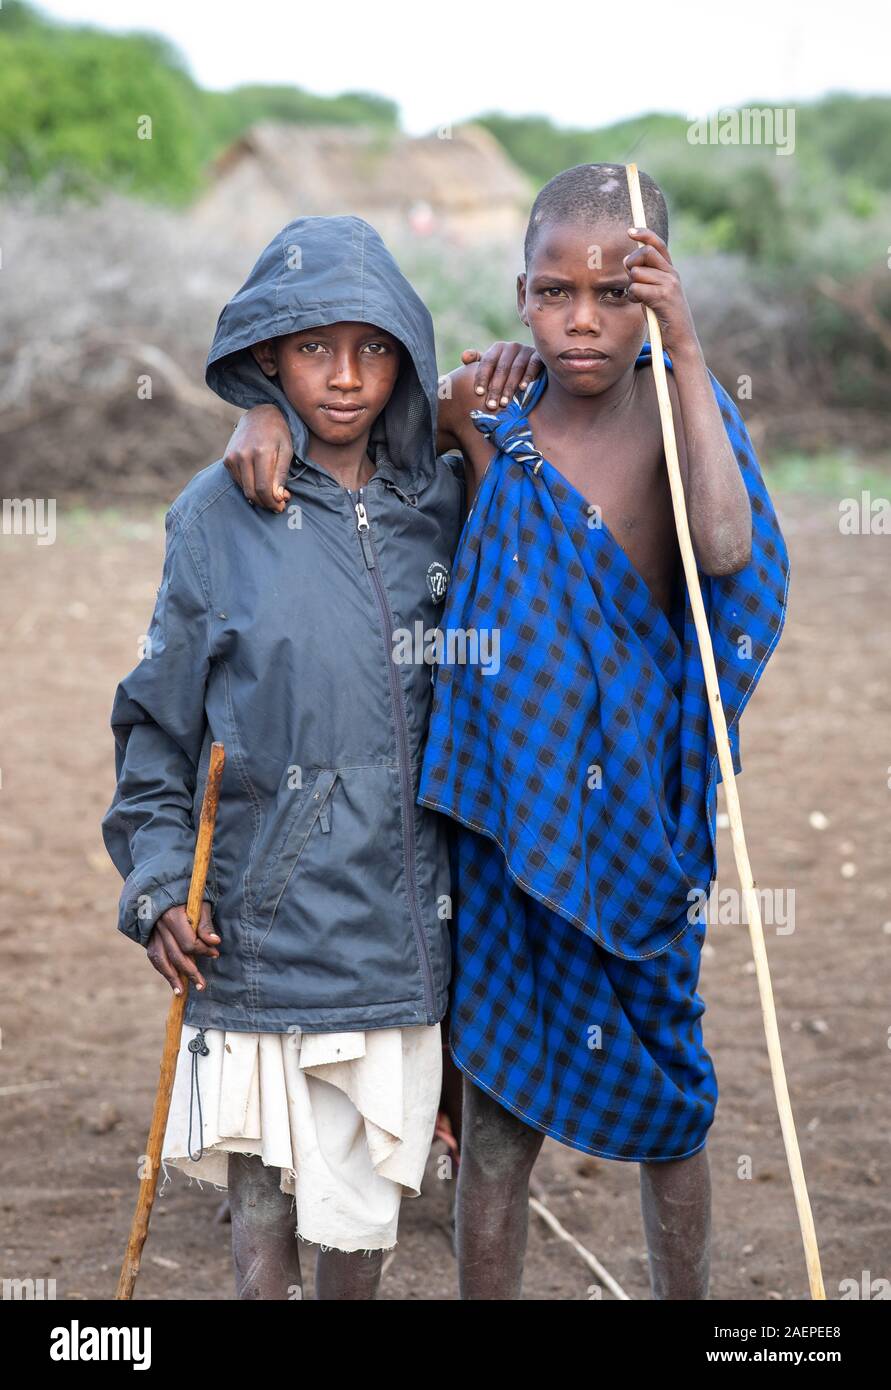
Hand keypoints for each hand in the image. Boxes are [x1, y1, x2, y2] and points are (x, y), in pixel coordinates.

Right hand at [146, 902, 219, 994]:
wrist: (161, 888)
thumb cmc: (186, 896)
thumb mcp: (199, 904)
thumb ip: (205, 924)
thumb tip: (215, 943)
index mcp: (172, 916)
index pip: (188, 942)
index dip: (203, 950)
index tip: (215, 953)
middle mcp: (159, 926)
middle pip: (175, 955)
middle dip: (190, 971)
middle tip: (202, 985)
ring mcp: (152, 933)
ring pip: (160, 960)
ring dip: (172, 978)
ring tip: (181, 992)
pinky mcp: (148, 938)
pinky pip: (154, 957)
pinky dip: (163, 970)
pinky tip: (172, 981)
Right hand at [223, 405, 292, 512]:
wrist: (259, 415)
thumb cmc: (278, 433)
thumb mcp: (287, 450)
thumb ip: (281, 475)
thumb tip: (278, 497)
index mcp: (261, 452)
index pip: (264, 488)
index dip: (273, 502)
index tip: (281, 506)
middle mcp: (243, 455)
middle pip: (252, 492)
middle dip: (266, 503)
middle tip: (277, 505)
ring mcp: (232, 457)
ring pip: (244, 489)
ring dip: (258, 497)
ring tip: (271, 494)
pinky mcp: (227, 460)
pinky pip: (238, 482)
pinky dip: (249, 487)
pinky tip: (260, 484)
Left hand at [460, 342, 542, 409]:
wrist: (532, 367)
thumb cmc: (506, 370)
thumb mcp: (492, 366)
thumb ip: (477, 362)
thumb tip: (464, 357)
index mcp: (497, 348)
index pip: (487, 362)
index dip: (482, 377)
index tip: (478, 393)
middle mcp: (512, 346)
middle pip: (501, 368)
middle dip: (495, 388)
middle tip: (490, 405)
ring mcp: (526, 350)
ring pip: (516, 369)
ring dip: (509, 387)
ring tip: (504, 403)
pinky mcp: (539, 356)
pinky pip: (533, 365)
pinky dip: (528, 377)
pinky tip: (522, 389)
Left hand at [623, 229, 699, 359]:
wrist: (680, 339)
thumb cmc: (662, 317)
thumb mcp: (652, 293)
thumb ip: (643, 278)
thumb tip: (627, 262)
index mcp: (670, 271)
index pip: (657, 244)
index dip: (644, 234)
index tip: (630, 231)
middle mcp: (672, 274)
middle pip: (645, 252)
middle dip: (632, 262)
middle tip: (630, 276)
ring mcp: (669, 284)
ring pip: (638, 273)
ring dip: (632, 286)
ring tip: (639, 299)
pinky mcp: (664, 297)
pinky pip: (637, 288)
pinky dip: (633, 296)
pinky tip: (640, 304)